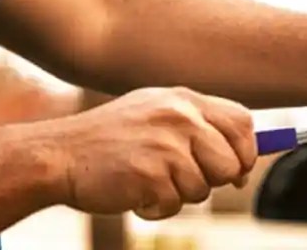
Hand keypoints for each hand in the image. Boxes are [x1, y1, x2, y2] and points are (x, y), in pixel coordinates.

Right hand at [48, 87, 256, 220]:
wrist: (60, 154)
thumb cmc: (110, 141)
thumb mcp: (154, 116)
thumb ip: (196, 127)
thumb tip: (243, 163)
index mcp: (182, 99)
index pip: (242, 122)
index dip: (246, 152)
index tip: (236, 170)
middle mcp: (178, 116)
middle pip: (231, 163)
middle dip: (213, 181)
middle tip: (181, 180)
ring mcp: (164, 144)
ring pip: (203, 189)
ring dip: (177, 195)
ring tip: (147, 180)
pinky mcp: (150, 173)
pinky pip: (173, 205)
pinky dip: (155, 208)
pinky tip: (133, 191)